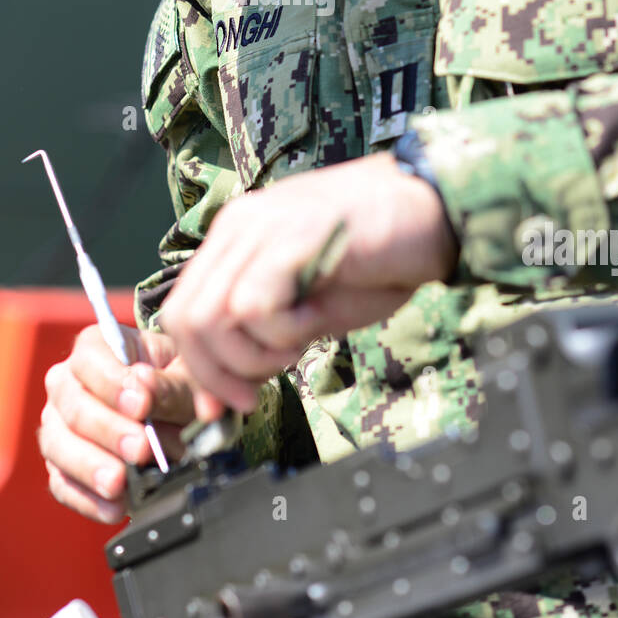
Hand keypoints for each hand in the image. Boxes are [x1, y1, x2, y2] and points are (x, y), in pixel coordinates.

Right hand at [39, 325, 197, 524]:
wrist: (175, 413)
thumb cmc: (177, 384)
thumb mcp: (185, 377)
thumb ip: (170, 385)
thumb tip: (146, 386)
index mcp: (96, 348)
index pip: (91, 361)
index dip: (114, 384)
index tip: (142, 405)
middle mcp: (67, 383)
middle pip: (73, 405)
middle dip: (108, 430)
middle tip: (141, 447)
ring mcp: (58, 426)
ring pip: (59, 445)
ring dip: (91, 466)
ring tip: (120, 482)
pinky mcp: (61, 466)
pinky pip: (62, 484)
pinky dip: (87, 499)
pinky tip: (114, 506)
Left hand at [159, 151, 458, 419]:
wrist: (434, 211)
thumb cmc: (381, 257)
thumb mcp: (310, 303)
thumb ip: (265, 332)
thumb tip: (229, 386)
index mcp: (236, 237)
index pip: (184, 309)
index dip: (198, 367)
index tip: (222, 406)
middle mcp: (239, 226)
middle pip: (186, 318)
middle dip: (217, 374)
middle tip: (256, 394)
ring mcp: (263, 227)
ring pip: (212, 317)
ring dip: (252, 356)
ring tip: (296, 346)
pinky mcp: (292, 238)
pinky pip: (255, 307)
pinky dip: (280, 334)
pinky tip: (314, 324)